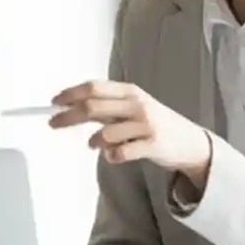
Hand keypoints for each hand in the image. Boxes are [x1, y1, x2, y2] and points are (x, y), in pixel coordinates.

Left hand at [49, 80, 212, 188]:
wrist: (190, 142)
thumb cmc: (154, 123)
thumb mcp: (133, 107)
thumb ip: (107, 107)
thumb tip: (71, 106)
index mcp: (130, 91)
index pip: (94, 88)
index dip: (71, 94)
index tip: (54, 102)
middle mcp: (137, 105)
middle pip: (93, 107)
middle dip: (68, 116)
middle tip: (54, 123)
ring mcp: (146, 125)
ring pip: (105, 133)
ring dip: (93, 141)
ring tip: (93, 145)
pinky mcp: (152, 146)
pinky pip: (120, 153)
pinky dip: (111, 156)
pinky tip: (113, 156)